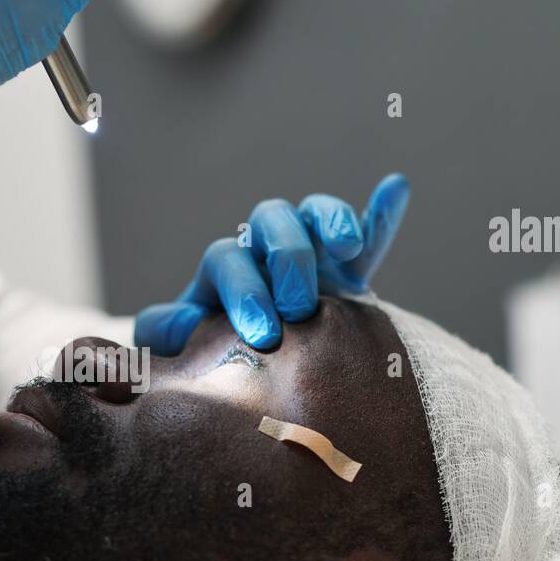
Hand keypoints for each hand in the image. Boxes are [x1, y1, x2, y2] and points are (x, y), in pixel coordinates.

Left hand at [134, 174, 410, 355]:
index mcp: (224, 270)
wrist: (254, 374)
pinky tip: (395, 186)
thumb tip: (179, 324)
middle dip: (288, 259)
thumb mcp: (179, 351)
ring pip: (314, 215)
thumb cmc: (213, 360)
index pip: (228, 260)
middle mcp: (264, 252)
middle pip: (271, 222)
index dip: (244, 291)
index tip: (262, 334)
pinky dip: (381, 213)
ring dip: (331, 220)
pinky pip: (368, 234)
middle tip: (300, 306)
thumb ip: (165, 334)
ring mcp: (310, 257)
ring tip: (347, 246)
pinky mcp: (349, 271)